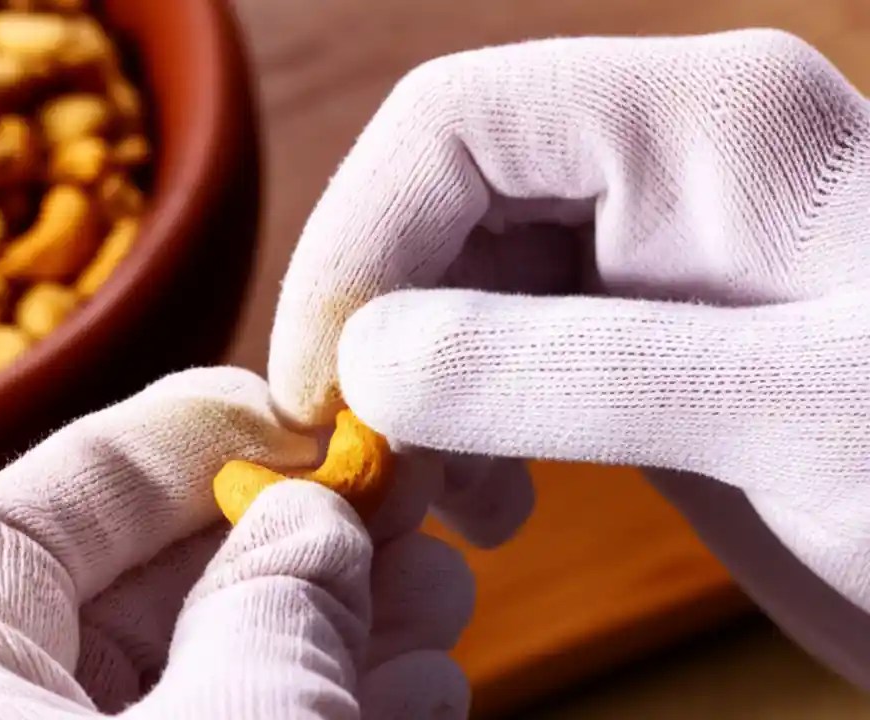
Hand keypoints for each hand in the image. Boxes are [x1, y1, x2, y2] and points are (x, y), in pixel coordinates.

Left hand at [0, 368, 472, 718]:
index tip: (275, 414)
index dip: (141, 444)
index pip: (13, 524)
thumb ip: (263, 606)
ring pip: (217, 666)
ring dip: (337, 613)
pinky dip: (344, 703)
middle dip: (279, 528)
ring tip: (439, 585)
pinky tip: (429, 681)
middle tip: (393, 494)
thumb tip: (311, 515)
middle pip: (138, 588)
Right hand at [269, 29, 869, 684]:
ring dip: (406, 386)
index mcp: (704, 127)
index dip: (360, 241)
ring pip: (455, 285)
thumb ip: (565, 373)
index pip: (455, 125)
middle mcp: (665, 171)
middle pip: (440, 202)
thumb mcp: (792, 419)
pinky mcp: (645, 351)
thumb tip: (369, 358)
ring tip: (416, 497)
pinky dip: (456, 425)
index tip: (321, 380)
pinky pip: (499, 357)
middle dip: (373, 324)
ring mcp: (653, 262)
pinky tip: (478, 503)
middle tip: (349, 456)